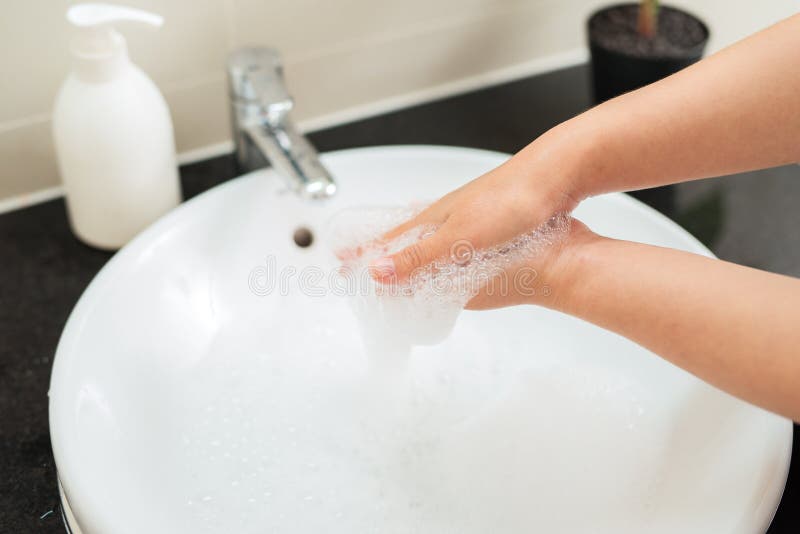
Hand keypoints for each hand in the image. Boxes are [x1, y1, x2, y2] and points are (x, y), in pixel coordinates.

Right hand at [367, 127, 591, 309]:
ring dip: (409, 249)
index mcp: (434, 217)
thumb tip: (375, 272)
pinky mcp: (490, 220)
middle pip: (405, 236)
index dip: (366, 254)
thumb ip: (419, 257)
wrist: (552, 178)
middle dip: (382, 252)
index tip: (342, 262)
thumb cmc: (508, 203)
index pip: (390, 240)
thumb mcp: (459, 238)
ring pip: (429, 236)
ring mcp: (468, 214)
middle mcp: (447, 214)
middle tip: (361, 265)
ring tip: (397, 261)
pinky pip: (453, 240)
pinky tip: (449, 255)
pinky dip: (439, 250)